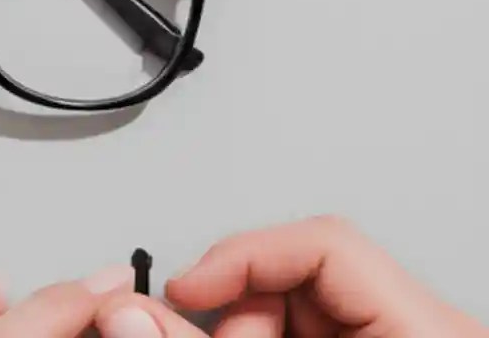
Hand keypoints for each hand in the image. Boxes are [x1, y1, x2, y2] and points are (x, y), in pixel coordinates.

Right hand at [164, 215, 488, 336]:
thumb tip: (140, 314)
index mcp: (432, 332)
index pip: (326, 243)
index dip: (242, 256)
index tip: (189, 289)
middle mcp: (418, 329)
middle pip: (298, 274)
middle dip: (237, 312)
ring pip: (289, 305)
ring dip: (243, 332)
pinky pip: (300, 332)